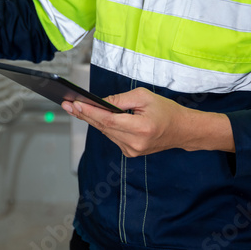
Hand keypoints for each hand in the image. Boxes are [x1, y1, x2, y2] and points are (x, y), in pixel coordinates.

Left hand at [62, 87, 234, 156]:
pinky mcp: (131, 153)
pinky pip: (113, 136)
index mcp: (140, 128)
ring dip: (92, 120)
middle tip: (66, 104)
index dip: (89, 112)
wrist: (183, 131)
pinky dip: (104, 126)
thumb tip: (100, 101)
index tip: (74, 104)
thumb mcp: (144, 96)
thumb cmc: (166, 110)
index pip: (108, 120)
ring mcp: (132, 150)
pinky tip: (93, 116)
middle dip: (84, 114)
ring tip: (75, 108)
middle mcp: (134, 143)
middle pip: (103, 127)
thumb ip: (121, 99)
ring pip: (106, 132)